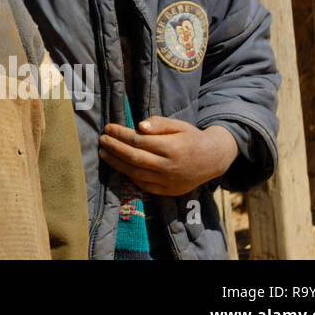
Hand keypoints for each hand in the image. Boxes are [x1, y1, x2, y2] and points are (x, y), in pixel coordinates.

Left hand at [98, 116, 238, 196]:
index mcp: (172, 148)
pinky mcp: (169, 191)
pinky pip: (144, 185)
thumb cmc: (191, 138)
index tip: (108, 128)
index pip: (139, 141)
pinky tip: (120, 167)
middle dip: (114, 148)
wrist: (213, 159)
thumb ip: (159, 123)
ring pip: (136, 174)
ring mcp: (169, 181)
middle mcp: (170, 166)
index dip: (121, 134)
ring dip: (117, 164)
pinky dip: (130, 177)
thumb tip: (139, 126)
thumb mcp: (178, 125)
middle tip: (102, 140)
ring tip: (104, 154)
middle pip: (135, 158)